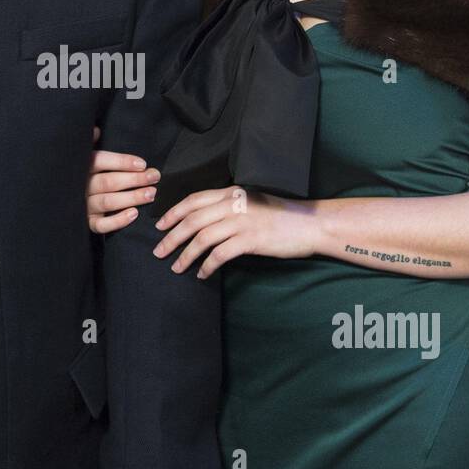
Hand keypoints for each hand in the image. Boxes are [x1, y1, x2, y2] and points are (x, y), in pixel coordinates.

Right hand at [86, 124, 158, 233]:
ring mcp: (83, 206)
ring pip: (107, 202)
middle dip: (133, 180)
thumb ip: (89, 143)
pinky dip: (117, 221)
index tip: (143, 164)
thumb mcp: (82, 156)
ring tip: (151, 194)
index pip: (101, 162)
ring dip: (131, 198)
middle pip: (108, 182)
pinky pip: (101, 225)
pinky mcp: (86, 223)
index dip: (122, 162)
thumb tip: (95, 130)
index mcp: (81, 167)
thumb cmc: (81, 174)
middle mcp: (80, 186)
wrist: (64, 201)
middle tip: (154, 178)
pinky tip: (134, 214)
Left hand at [152, 185, 319, 278]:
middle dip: (171, 237)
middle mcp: (233, 205)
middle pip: (192, 220)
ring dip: (185, 255)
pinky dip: (207, 266)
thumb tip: (205, 220)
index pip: (193, 200)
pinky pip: (219, 255)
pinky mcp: (250, 240)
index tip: (160, 225)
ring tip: (176, 267)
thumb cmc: (281, 215)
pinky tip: (202, 274)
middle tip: (158, 251)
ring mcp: (241, 222)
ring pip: (201, 238)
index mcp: (231, 193)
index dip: (173, 213)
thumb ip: (230, 206)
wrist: (309, 224)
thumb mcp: (252, 202)